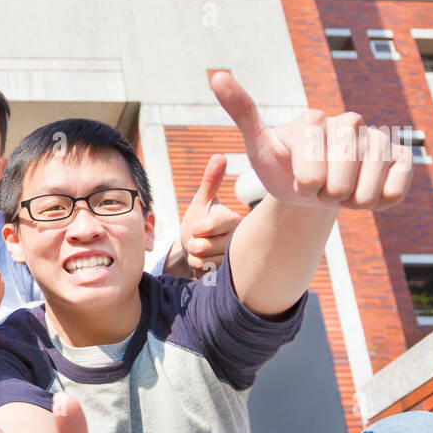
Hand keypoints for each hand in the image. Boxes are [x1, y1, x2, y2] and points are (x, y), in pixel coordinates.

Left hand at [175, 155, 241, 277]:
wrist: (200, 251)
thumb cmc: (200, 223)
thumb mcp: (202, 202)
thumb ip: (210, 181)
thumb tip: (220, 156)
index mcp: (234, 220)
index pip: (206, 225)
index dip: (195, 227)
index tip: (200, 226)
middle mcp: (239, 241)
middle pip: (201, 245)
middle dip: (193, 243)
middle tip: (200, 239)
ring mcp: (235, 261)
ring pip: (201, 260)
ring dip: (195, 256)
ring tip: (204, 251)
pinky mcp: (229, 277)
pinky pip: (202, 272)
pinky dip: (197, 268)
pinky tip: (205, 263)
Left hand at [210, 71, 411, 210]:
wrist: (311, 188)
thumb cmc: (283, 167)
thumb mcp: (258, 146)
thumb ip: (242, 112)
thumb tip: (217, 76)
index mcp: (314, 118)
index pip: (312, 174)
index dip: (305, 187)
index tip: (299, 180)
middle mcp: (348, 122)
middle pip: (340, 183)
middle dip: (326, 196)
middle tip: (319, 187)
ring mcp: (377, 137)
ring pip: (369, 190)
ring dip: (351, 201)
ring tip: (340, 190)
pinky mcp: (401, 156)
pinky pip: (397, 190)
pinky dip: (380, 200)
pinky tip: (366, 190)